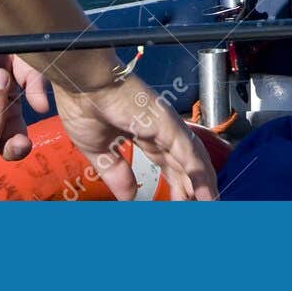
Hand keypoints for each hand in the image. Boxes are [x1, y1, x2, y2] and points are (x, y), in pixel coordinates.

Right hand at [55, 75, 219, 200]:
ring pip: (192, 158)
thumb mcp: (98, 151)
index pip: (167, 162)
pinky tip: (206, 193)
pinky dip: (199, 174)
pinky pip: (188, 152)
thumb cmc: (84, 104)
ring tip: (211, 207)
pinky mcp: (167, 124)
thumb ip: (115, 173)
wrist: (81, 82)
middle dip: (193, 187)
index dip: (176, 182)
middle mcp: (159, 128)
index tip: (180, 202)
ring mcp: (166, 125)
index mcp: (143, 131)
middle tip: (202, 210)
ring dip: (203, 184)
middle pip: (183, 163)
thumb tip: (127, 198)